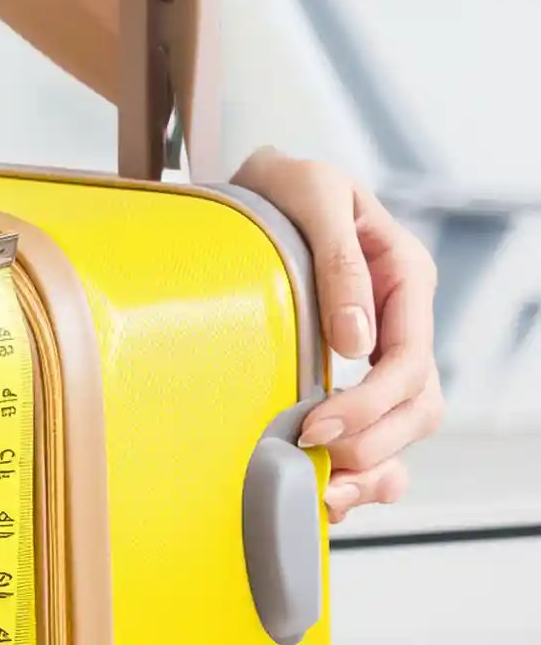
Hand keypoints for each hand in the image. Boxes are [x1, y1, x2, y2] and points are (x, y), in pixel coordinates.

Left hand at [232, 147, 443, 523]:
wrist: (257, 185)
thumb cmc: (287, 185)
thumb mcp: (314, 198)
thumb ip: (339, 262)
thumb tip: (356, 341)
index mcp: (403, 277)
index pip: (409, 361)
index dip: (369, 403)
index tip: (316, 423)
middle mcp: (399, 321)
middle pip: (417, 407)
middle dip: (371, 441)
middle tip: (310, 451)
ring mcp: (380, 350)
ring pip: (405, 429)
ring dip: (372, 468)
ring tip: (323, 490)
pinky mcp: (352, 369)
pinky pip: (377, 432)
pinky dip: (360, 468)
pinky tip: (324, 487)